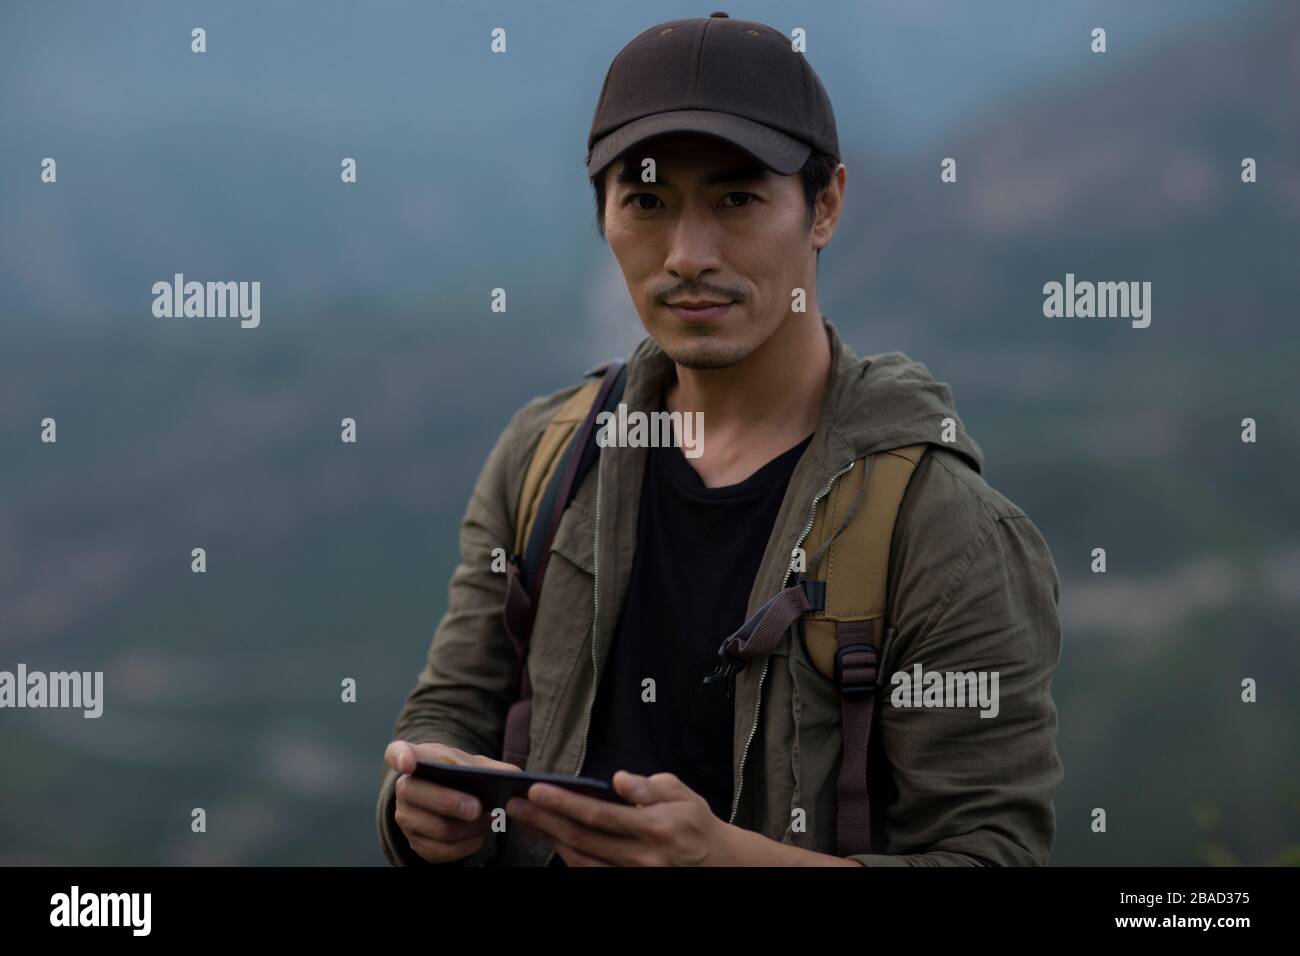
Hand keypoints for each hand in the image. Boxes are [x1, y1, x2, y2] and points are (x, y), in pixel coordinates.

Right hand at [384, 740, 520, 863]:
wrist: (452, 798)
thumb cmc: (463, 775)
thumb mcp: (476, 765)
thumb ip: (494, 768)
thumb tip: (515, 779)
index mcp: (416, 759)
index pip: (396, 753)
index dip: (400, 757)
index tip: (408, 763)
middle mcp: (404, 788)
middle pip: (417, 795)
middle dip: (449, 802)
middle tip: (477, 807)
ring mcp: (406, 818)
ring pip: (437, 827)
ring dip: (469, 827)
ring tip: (490, 820)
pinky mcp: (416, 843)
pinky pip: (442, 851)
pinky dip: (468, 844)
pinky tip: (480, 835)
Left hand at [505, 770, 740, 865]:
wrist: (720, 865)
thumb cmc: (697, 824)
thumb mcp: (683, 794)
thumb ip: (650, 786)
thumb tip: (620, 781)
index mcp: (655, 827)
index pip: (599, 814)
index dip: (564, 803)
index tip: (537, 790)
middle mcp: (641, 856)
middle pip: (582, 838)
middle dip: (544, 820)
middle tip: (515, 804)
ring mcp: (633, 875)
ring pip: (580, 859)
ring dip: (549, 839)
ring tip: (526, 819)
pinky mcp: (629, 884)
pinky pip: (590, 872)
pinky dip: (567, 856)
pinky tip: (552, 839)